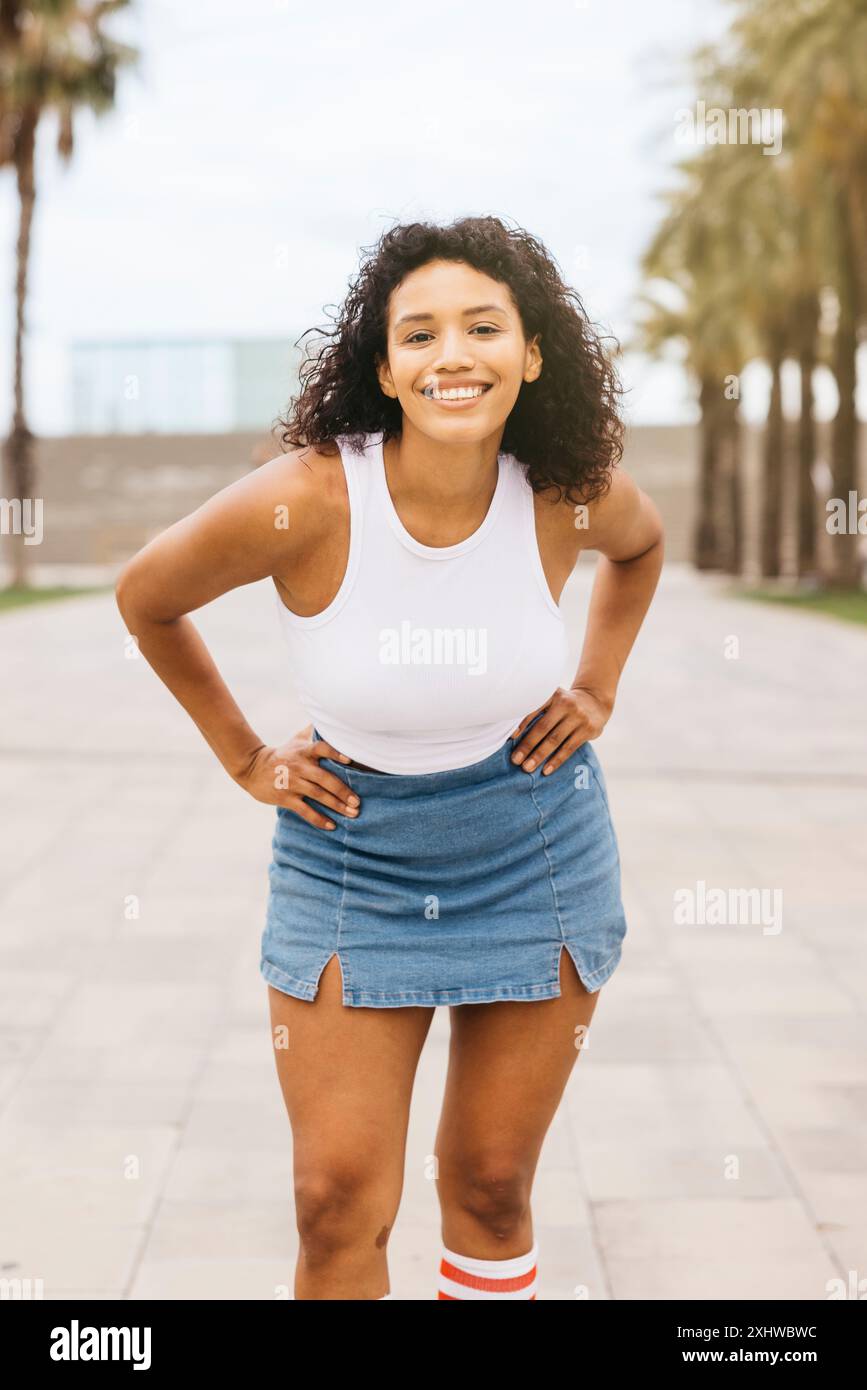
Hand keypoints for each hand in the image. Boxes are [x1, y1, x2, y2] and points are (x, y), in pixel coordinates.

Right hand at [235, 727, 360, 829]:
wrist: (252, 768)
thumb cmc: (283, 754)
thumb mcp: (296, 740)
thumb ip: (314, 731)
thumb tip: (333, 720)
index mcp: (304, 751)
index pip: (321, 748)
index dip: (335, 753)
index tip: (350, 760)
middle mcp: (299, 766)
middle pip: (324, 778)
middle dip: (342, 791)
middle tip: (358, 802)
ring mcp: (292, 783)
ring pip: (317, 795)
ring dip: (336, 806)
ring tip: (352, 813)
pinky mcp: (285, 798)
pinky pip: (305, 811)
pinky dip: (319, 819)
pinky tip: (332, 826)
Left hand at [509, 686, 611, 774]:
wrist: (595, 700)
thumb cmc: (565, 704)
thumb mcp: (554, 699)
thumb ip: (538, 711)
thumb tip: (514, 734)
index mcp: (553, 694)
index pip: (534, 710)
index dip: (521, 724)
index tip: (510, 739)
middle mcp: (566, 703)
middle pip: (543, 728)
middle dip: (527, 745)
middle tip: (515, 760)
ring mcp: (578, 717)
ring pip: (555, 740)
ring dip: (539, 756)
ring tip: (527, 768)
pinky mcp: (588, 730)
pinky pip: (568, 748)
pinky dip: (556, 760)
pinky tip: (546, 770)